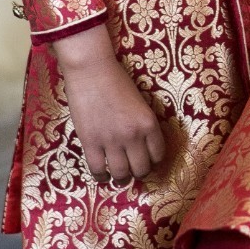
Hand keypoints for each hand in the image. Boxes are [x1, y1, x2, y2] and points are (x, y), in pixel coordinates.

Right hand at [52, 25, 166, 183]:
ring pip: (121, 174)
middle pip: (141, 169)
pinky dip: (101, 177)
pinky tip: (102, 175)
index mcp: (149, 123)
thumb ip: (142, 124)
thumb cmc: (116, 80)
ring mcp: (111, 141)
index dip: (154, 161)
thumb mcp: (140, 103)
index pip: (158, 154)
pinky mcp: (90, 142)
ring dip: (122, 178)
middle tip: (134, 170)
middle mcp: (133, 136)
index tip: (149, 161)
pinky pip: (98, 170)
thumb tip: (142, 143)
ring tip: (119, 176)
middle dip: (139, 172)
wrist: (91, 70)